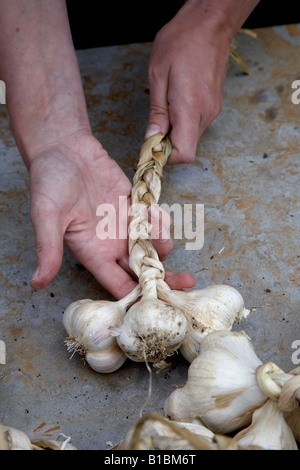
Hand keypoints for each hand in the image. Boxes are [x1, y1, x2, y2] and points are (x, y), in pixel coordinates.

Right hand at [29, 134, 194, 298]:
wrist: (63, 147)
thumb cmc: (49, 181)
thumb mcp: (46, 216)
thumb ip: (47, 248)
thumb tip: (37, 282)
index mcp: (93, 254)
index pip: (120, 286)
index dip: (139, 297)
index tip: (159, 301)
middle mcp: (112, 244)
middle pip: (143, 272)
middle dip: (166, 279)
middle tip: (186, 281)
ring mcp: (125, 225)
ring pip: (153, 247)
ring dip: (163, 244)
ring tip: (157, 226)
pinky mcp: (135, 205)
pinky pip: (154, 222)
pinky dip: (161, 221)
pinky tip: (156, 212)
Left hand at [145, 0, 257, 163]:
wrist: (210, 24)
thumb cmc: (181, 42)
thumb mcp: (158, 75)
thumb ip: (157, 112)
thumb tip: (152, 139)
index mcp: (190, 109)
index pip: (184, 154)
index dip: (166, 156)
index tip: (151, 145)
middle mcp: (205, 114)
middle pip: (186, 148)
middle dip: (167, 144)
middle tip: (153, 126)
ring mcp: (212, 111)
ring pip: (191, 137)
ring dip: (175, 132)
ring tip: (165, 108)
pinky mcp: (214, 106)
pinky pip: (196, 125)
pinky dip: (183, 123)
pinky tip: (176, 103)